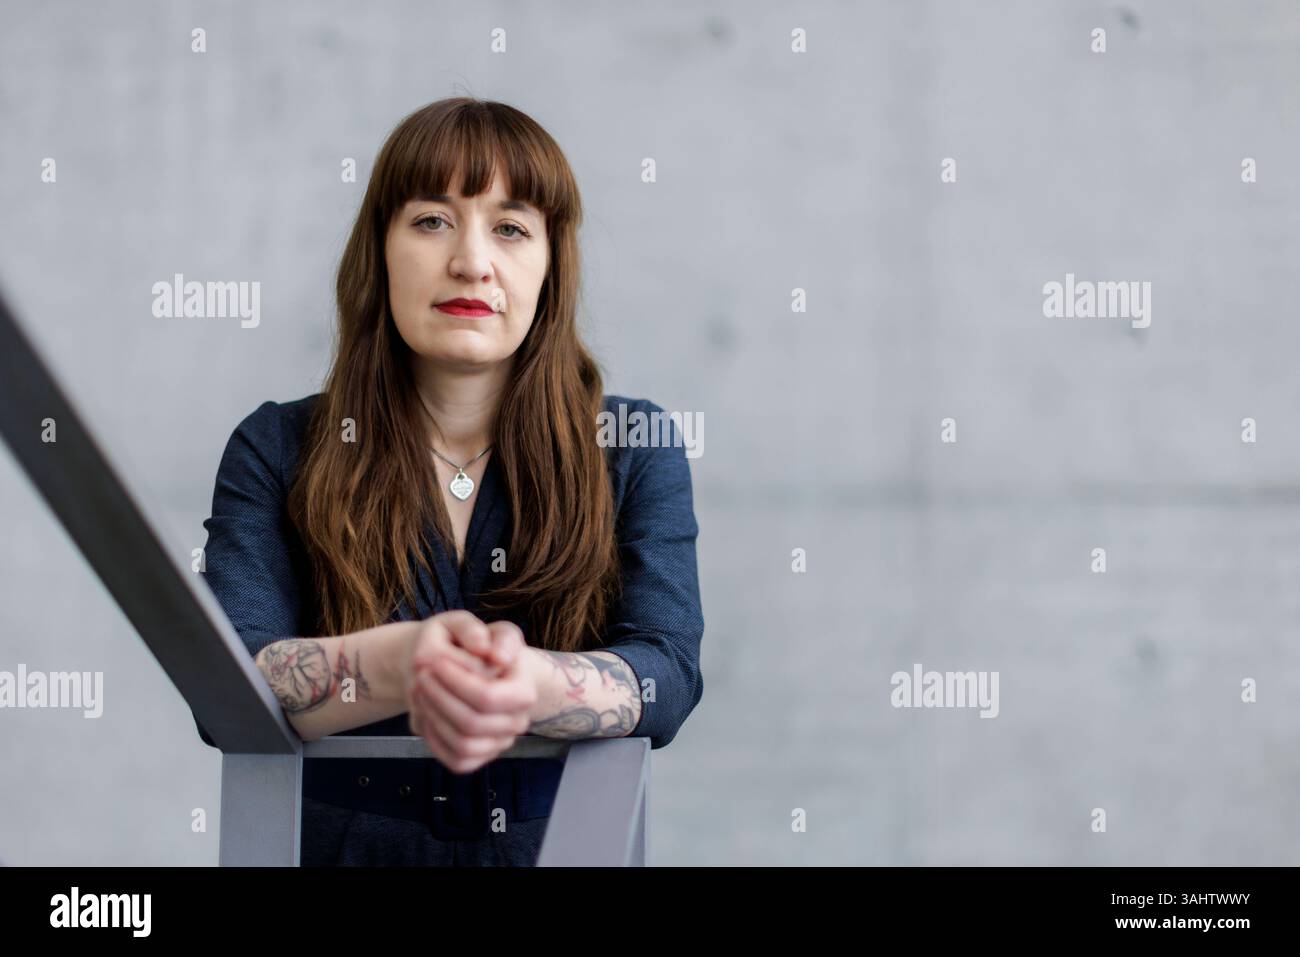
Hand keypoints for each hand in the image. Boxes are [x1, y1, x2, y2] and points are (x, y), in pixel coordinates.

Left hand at [406, 612, 537, 773]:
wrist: (477, 670)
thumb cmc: (483, 649)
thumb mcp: (491, 630)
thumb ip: (495, 636)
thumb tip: (497, 656)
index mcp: (525, 691)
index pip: (489, 696)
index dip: (457, 682)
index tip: (435, 662)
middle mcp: (518, 722)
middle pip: (473, 723)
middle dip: (440, 698)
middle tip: (420, 676)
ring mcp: (500, 743)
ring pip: (464, 745)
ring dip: (434, 718)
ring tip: (420, 691)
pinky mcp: (482, 757)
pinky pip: (458, 761)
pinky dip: (436, 740)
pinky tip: (427, 713)